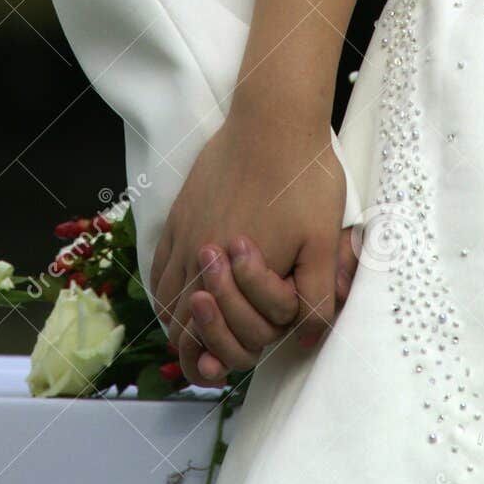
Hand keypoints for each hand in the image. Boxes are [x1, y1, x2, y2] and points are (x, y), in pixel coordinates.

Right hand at [150, 102, 352, 384]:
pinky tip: (182, 295)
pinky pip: (159, 267)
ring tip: (200, 333)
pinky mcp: (180, 213)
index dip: (225, 361)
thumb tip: (302, 339)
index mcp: (236, 274)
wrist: (275, 120)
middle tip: (215, 360)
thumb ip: (315, 298)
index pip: (214, 341)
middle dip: (200, 349)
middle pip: (182, 327)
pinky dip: (165, 293)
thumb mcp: (324, 243)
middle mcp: (200, 258)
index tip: (235, 362)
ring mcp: (184, 235)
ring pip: (167, 300)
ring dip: (181, 324)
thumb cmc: (304, 179)